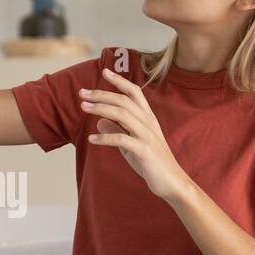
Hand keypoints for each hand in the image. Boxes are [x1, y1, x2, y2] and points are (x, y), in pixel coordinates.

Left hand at [80, 68, 191, 201]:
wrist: (171, 182)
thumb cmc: (151, 162)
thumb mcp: (131, 144)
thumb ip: (117, 131)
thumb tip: (100, 121)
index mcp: (147, 118)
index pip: (134, 92)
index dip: (119, 81)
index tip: (104, 72)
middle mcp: (148, 122)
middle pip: (123, 101)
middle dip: (101, 94)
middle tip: (82, 93)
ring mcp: (147, 136)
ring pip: (122, 115)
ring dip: (100, 109)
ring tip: (83, 107)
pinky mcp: (144, 150)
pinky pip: (122, 140)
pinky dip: (105, 138)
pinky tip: (91, 139)